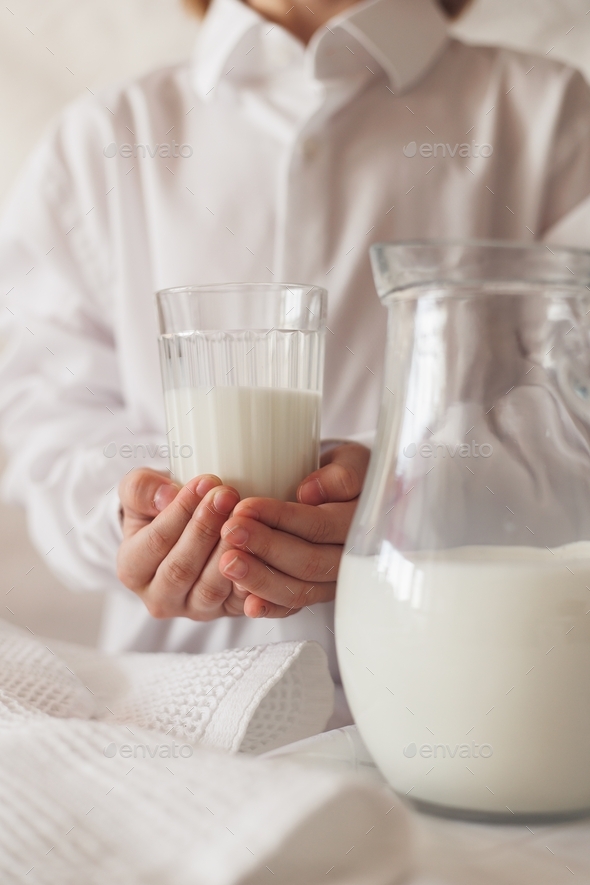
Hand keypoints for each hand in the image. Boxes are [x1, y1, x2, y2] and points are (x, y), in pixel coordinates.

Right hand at [116, 468, 248, 619]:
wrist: (184, 532)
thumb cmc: (159, 509)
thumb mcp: (140, 493)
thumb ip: (141, 489)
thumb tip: (166, 496)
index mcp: (132, 570)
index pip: (156, 542)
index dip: (180, 512)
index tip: (205, 482)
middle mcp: (159, 598)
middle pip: (181, 569)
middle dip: (206, 529)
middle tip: (227, 494)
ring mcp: (194, 610)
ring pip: (211, 588)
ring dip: (229, 551)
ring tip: (244, 516)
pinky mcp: (226, 612)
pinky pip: (240, 602)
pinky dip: (251, 579)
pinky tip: (261, 550)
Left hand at [218, 443, 369, 617]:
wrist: (344, 491)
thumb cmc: (342, 472)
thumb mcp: (350, 460)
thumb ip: (342, 473)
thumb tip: (310, 493)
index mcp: (362, 522)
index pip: (321, 525)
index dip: (283, 518)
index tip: (245, 507)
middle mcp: (351, 558)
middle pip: (309, 562)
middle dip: (265, 548)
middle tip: (229, 532)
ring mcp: (334, 581)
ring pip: (300, 590)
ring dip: (260, 579)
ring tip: (227, 562)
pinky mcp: (317, 593)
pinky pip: (295, 607)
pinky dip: (271, 607)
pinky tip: (247, 604)